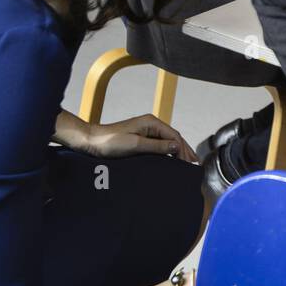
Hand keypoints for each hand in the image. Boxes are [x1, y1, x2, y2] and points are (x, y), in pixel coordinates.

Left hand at [68, 114, 196, 161]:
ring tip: (186, 162)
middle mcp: (150, 124)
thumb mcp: (135, 145)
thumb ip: (157, 146)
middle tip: (193, 163)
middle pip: (173, 137)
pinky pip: (158, 144)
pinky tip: (171, 159)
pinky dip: (167, 151)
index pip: (174, 136)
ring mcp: (145, 131)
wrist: (91, 141)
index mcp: (151, 122)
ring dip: (177, 151)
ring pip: (166, 141)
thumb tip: (177, 146)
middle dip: (184, 149)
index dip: (183, 149)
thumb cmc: (110, 142)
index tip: (189, 163)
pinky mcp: (139, 138)